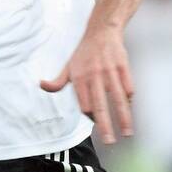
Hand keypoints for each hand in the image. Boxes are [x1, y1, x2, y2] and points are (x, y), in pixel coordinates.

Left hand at [40, 24, 133, 144]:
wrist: (102, 30)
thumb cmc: (84, 51)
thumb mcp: (68, 65)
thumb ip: (57, 81)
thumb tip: (42, 85)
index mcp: (80, 78)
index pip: (85, 104)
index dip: (90, 115)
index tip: (95, 123)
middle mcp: (95, 76)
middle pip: (101, 105)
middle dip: (105, 125)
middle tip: (109, 141)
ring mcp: (110, 71)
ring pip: (118, 99)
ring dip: (123, 117)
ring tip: (126, 132)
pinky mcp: (123, 66)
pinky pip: (128, 87)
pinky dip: (129, 98)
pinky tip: (129, 107)